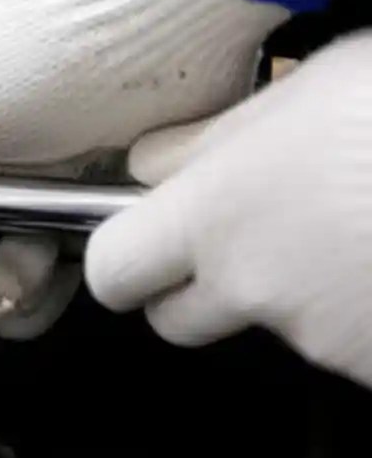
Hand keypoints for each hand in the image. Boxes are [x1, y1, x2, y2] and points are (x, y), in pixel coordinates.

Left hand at [86, 30, 371, 386]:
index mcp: (216, 213)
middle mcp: (252, 285)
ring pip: (269, 325)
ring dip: (293, 292)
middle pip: (175, 319)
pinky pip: (341, 345)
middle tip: (247, 240)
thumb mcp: (304, 92)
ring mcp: (317, 335)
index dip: (126, 258)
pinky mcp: (368, 365)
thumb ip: (211, 141)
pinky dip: (355, 317)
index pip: (112, 269)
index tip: (144, 240)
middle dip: (194, 289)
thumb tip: (151, 164)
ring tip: (355, 231)